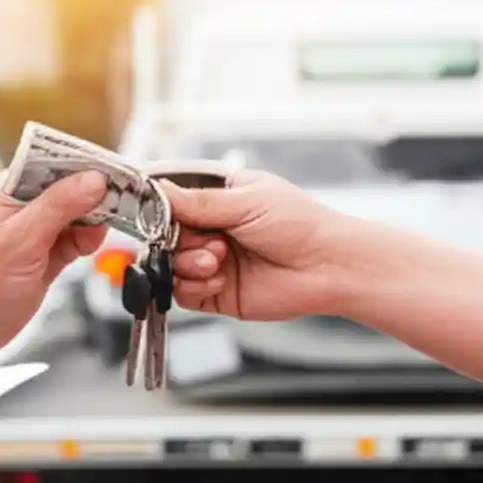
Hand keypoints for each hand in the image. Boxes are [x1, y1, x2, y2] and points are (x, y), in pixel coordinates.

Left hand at [0, 169, 109, 357]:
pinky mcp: (43, 261)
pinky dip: (88, 241)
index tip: (113, 171)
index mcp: (10, 191)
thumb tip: (92, 181)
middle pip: (70, 190)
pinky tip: (94, 243)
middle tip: (124, 198)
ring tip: (110, 223)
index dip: (84, 165)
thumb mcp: (21, 238)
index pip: (53, 164)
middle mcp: (23, 210)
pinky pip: (75, 242)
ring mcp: (34, 236)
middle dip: (96, 194)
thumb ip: (59, 207)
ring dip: (95, 219)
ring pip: (76, 217)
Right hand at [163, 170, 347, 320]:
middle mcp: (213, 229)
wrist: (329, 267)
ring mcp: (213, 261)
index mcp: (220, 198)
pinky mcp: (216, 292)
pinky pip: (183, 292)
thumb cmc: (302, 225)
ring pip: (171, 264)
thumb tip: (160, 190)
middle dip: (176, 239)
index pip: (174, 199)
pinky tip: (218, 277)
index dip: (160, 207)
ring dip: (188, 263)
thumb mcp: (247, 201)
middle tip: (203, 240)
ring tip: (218, 259)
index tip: (153, 213)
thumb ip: (198, 201)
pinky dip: (193, 286)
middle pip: (166, 234)